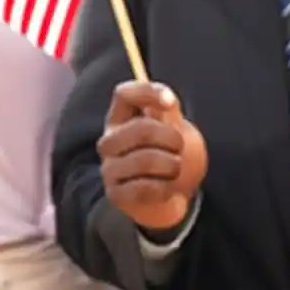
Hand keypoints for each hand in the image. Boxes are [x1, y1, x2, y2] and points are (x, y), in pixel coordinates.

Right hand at [98, 81, 207, 232]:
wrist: (173, 196)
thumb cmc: (171, 155)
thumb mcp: (175, 128)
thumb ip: (169, 112)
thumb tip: (165, 99)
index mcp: (121, 117)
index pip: (124, 94)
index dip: (148, 93)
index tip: (171, 104)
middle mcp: (110, 141)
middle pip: (140, 129)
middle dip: (172, 138)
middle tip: (180, 147)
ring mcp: (109, 168)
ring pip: (145, 160)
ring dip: (172, 165)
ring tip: (175, 169)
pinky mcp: (116, 194)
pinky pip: (144, 188)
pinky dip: (165, 188)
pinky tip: (167, 188)